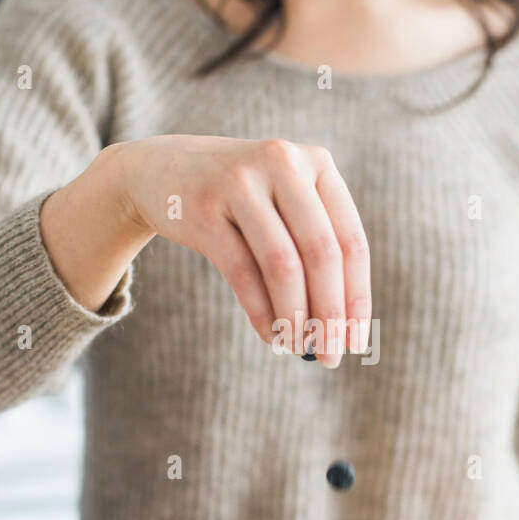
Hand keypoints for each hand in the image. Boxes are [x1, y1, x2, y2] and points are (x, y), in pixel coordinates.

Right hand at [112, 135, 370, 366]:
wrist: (161, 170)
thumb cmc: (241, 201)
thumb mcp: (285, 206)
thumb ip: (315, 253)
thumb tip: (341, 331)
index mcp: (317, 162)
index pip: (351, 241)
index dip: (357, 297)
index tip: (357, 341)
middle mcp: (283, 163)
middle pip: (321, 253)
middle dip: (330, 313)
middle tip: (330, 357)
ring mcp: (240, 182)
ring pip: (282, 264)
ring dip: (294, 317)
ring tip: (297, 348)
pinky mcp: (204, 208)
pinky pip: (242, 272)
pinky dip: (261, 313)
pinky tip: (271, 337)